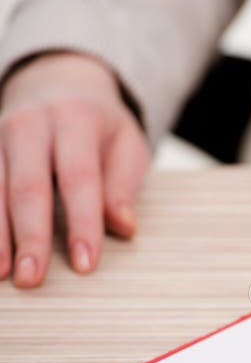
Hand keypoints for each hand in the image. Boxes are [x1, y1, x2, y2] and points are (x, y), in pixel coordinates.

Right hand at [0, 52, 149, 286]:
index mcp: (76, 119)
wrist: (59, 84)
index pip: (80, 178)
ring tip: (2, 275)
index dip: (82, 223)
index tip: (86, 264)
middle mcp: (30, 123)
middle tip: (33, 278)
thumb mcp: (127, 146)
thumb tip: (124, 227)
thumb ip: (123, 185)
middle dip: (31, 236)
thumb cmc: (100, 126)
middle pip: (28, 186)